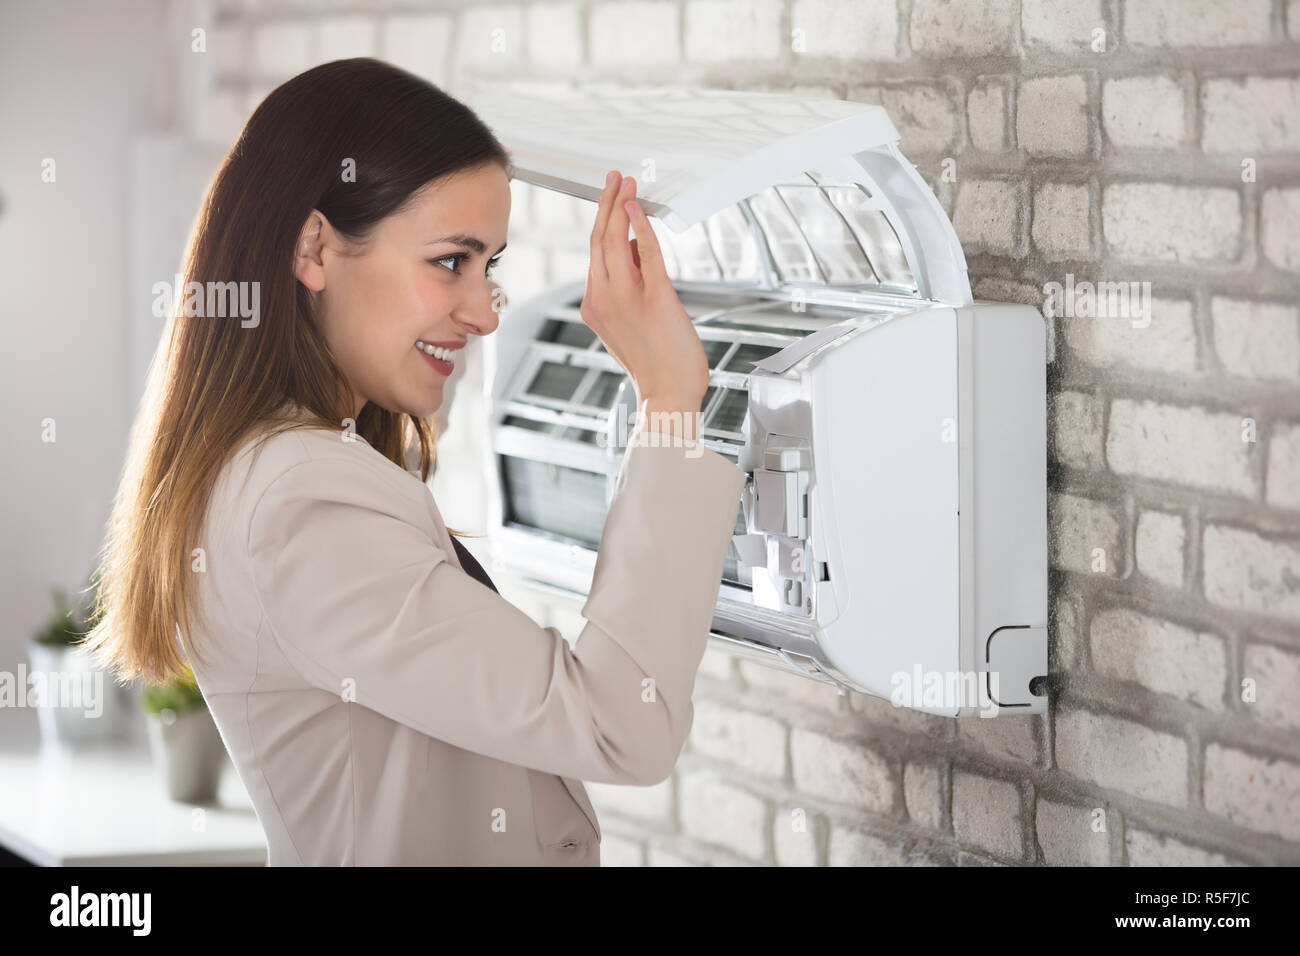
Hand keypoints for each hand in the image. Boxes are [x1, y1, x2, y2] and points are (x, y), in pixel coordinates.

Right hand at [580, 170, 709, 410]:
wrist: (667, 396)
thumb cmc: (655, 365)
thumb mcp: (629, 324)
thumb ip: (627, 288)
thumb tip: (633, 250)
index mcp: (593, 304)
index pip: (594, 253)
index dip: (601, 220)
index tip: (609, 197)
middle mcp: (603, 298)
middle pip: (598, 239)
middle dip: (606, 203)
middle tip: (615, 178)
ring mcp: (626, 298)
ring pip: (614, 241)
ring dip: (620, 206)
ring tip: (628, 184)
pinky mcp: (654, 298)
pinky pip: (644, 253)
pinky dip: (639, 227)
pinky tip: (638, 209)